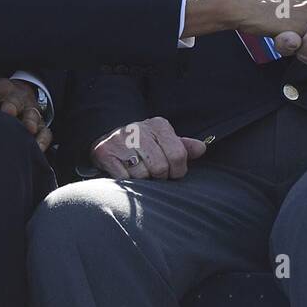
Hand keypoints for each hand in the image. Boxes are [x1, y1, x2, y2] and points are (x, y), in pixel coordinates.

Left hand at [0, 78, 51, 151]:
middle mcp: (16, 98)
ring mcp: (30, 111)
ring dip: (31, 121)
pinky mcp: (41, 125)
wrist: (20, 95)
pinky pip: (46, 132)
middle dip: (11, 105)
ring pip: (33, 114)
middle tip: (7, 111)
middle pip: (15, 100)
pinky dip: (43, 140)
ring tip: (28, 130)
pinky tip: (38, 148)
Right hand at [91, 116, 206, 179]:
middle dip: (160, 177)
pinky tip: (126, 173)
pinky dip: (128, 181)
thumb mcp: (165, 140)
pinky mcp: (105, 153)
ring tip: (140, 172)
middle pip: (160, 167)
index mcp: (159, 125)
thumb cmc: (143, 143)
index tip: (173, 172)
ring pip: (142, 174)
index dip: (178, 170)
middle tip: (155, 175)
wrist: (108, 137)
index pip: (178, 154)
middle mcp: (139, 130)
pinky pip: (124, 178)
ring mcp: (121, 140)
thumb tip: (202, 149)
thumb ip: (183, 146)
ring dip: (143, 180)